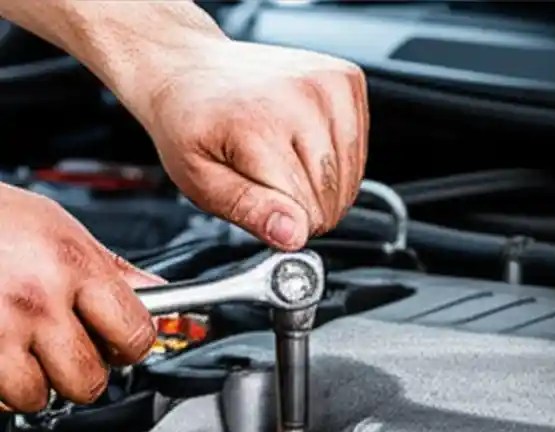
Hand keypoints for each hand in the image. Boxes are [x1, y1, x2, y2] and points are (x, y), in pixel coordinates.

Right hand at [0, 184, 159, 411]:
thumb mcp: (59, 229)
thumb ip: (110, 270)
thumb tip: (157, 296)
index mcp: (71, 265)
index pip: (135, 334)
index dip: (131, 344)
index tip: (120, 342)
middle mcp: (35, 300)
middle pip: (89, 380)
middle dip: (83, 373)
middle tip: (67, 351)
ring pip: (37, 397)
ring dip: (33, 384)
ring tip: (23, 350)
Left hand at [125, 36, 368, 249]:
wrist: (190, 69)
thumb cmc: (192, 124)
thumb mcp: (198, 178)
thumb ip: (247, 209)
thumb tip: (293, 234)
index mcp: (258, 122)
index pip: (305, 208)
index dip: (287, 223)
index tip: (265, 209)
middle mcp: (299, 96)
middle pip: (332, 192)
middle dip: (308, 207)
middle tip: (272, 189)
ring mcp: (328, 83)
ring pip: (351, 173)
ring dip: (326, 186)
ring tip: (286, 165)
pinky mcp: (347, 78)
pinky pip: (359, 147)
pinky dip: (338, 159)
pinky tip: (305, 144)